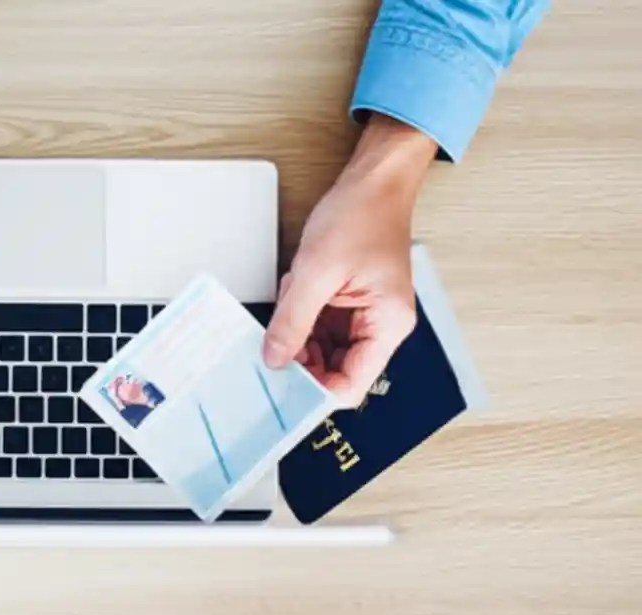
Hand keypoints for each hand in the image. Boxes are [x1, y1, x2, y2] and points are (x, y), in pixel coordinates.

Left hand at [262, 114, 436, 406]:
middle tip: (270, 340)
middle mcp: (378, 327)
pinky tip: (296, 284)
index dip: (315, 392)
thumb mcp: (316, 271)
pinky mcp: (344, 303)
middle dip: (299, 354)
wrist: (372, 181)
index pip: (351, 384)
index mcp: (387, 325)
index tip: (281, 389)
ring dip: (296, 327)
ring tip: (294, 293)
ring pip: (318, 347)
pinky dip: (298, 309)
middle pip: (332, 369)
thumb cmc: (361, 216)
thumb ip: (293, 321)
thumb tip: (273, 360)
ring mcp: (360, 316)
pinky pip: (314, 323)